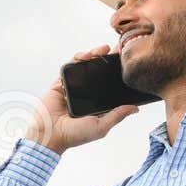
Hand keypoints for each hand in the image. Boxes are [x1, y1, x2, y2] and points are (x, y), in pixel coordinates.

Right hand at [27, 43, 143, 154]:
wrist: (50, 134)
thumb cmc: (74, 135)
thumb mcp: (101, 126)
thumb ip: (118, 115)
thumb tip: (136, 108)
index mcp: (97, 103)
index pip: (110, 84)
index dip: (118, 72)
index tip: (126, 62)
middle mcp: (86, 93)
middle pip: (99, 71)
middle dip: (108, 59)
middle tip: (118, 49)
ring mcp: (73, 86)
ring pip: (86, 65)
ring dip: (94, 54)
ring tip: (103, 49)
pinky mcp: (61, 82)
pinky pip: (71, 65)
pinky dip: (79, 57)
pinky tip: (87, 55)